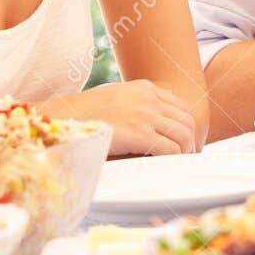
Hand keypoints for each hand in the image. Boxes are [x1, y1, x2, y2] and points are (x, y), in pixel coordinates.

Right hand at [40, 79, 196, 155]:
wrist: (63, 117)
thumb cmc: (82, 113)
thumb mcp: (112, 97)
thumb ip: (132, 104)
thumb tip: (143, 121)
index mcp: (144, 88)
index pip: (178, 105)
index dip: (184, 124)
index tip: (184, 139)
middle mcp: (150, 98)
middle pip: (186, 119)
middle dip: (191, 138)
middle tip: (189, 155)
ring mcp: (146, 114)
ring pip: (183, 134)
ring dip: (187, 150)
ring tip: (183, 163)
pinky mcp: (140, 133)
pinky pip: (171, 148)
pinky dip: (176, 158)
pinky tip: (171, 167)